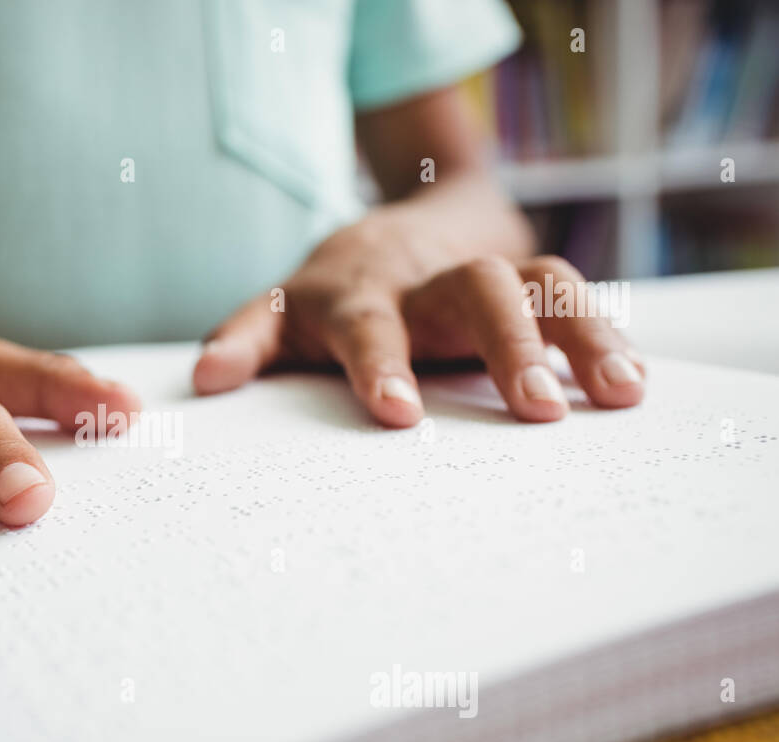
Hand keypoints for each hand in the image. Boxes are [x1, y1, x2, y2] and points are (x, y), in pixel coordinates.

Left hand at [192, 215, 644, 425]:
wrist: (397, 232)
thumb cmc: (330, 298)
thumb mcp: (281, 314)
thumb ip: (245, 341)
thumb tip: (203, 381)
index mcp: (355, 295)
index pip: (367, 325)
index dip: (381, 364)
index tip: (400, 414)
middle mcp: (424, 279)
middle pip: (473, 289)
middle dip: (506, 346)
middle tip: (537, 412)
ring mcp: (482, 274)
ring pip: (539, 283)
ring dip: (580, 336)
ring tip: (618, 394)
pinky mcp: (528, 281)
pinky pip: (575, 296)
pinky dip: (604, 336)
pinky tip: (632, 384)